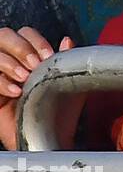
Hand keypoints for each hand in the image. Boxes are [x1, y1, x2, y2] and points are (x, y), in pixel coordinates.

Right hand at [0, 28, 74, 149]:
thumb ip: (67, 61)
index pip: (25, 33)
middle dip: (20, 47)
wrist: (48, 138)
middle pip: (4, 35)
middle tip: (34, 65)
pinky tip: (16, 92)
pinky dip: (2, 83)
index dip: (35, 40)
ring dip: (9, 63)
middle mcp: (12, 61)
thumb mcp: (68, 84)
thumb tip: (66, 40)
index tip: (48, 56)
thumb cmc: (58, 111)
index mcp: (30, 55)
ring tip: (25, 79)